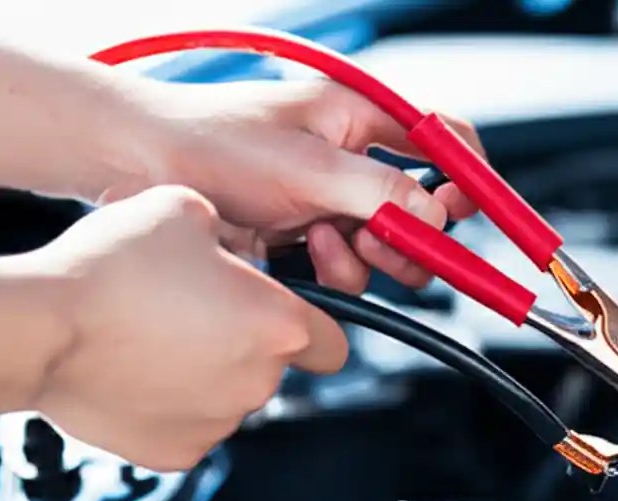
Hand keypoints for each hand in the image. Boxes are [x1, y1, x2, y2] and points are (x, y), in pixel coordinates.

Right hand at [32, 185, 347, 470]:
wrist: (42, 327)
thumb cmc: (112, 267)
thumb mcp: (186, 210)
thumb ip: (229, 233)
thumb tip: (230, 245)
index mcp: (279, 326)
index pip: (334, 341)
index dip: (313, 325)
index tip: (288, 316)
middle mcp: (260, 382)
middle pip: (272, 367)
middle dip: (244, 343)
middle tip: (192, 312)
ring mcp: (219, 423)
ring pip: (229, 396)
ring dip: (205, 372)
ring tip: (151, 337)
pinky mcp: (176, 453)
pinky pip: (188, 425)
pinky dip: (169, 405)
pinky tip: (134, 372)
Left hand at [113, 79, 484, 293]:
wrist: (141, 168)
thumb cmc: (212, 144)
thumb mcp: (307, 167)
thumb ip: (379, 190)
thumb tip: (434, 215)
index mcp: (360, 115)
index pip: (443, 138)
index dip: (470, 175)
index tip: (476, 212)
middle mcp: (352, 154)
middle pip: (424, 203)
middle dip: (415, 234)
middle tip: (400, 248)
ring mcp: (331, 196)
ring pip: (388, 243)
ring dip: (370, 256)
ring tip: (330, 245)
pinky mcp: (309, 233)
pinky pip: (350, 263)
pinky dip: (337, 268)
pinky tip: (304, 256)